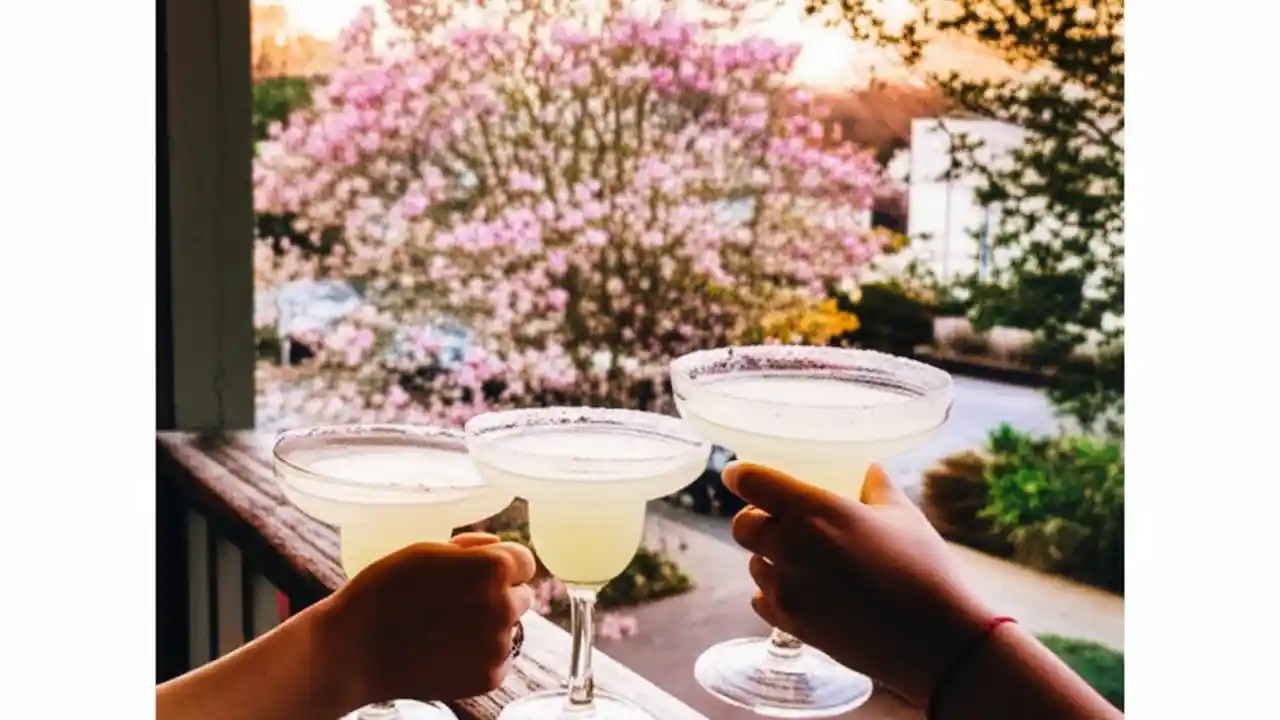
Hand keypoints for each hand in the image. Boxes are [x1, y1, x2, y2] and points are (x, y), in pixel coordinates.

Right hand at [314, 532, 535, 709]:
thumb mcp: (425, 550)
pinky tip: (447, 651)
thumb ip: (470, 547)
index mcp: (492, 568)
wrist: (354, 649)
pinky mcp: (489, 677)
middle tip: (457, 604)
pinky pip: (499, 660)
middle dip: (498, 597)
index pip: (524, 562)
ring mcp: (497, 645)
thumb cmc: (384, 591)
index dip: (502, 566)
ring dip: (489, 628)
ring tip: (446, 630)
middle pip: (521, 596)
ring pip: (510, 629)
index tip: (479, 575)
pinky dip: (480, 657)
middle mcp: (503, 606)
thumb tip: (498, 547)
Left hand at [725, 462, 991, 706]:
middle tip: (778, 519)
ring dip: (768, 557)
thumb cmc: (925, 571)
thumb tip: (869, 469)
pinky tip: (803, 590)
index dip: (739, 474)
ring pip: (754, 564)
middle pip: (742, 526)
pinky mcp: (792, 625)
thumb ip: (878, 487)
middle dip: (756, 518)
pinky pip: (763, 600)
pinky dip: (776, 591)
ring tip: (801, 558)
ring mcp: (787, 591)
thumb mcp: (904, 516)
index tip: (738, 474)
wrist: (938, 644)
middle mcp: (790, 548)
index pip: (752, 482)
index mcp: (813, 512)